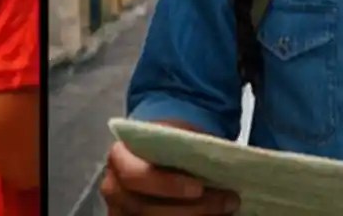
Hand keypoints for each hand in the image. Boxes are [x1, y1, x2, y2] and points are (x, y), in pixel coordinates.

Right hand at [100, 140, 239, 214]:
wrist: (158, 150)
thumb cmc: (168, 141)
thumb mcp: (174, 133)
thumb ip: (184, 146)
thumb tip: (218, 161)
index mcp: (119, 159)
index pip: (134, 175)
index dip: (167, 184)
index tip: (199, 186)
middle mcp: (114, 188)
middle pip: (147, 210)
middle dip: (193, 209)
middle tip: (228, 201)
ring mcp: (122, 211)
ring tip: (225, 209)